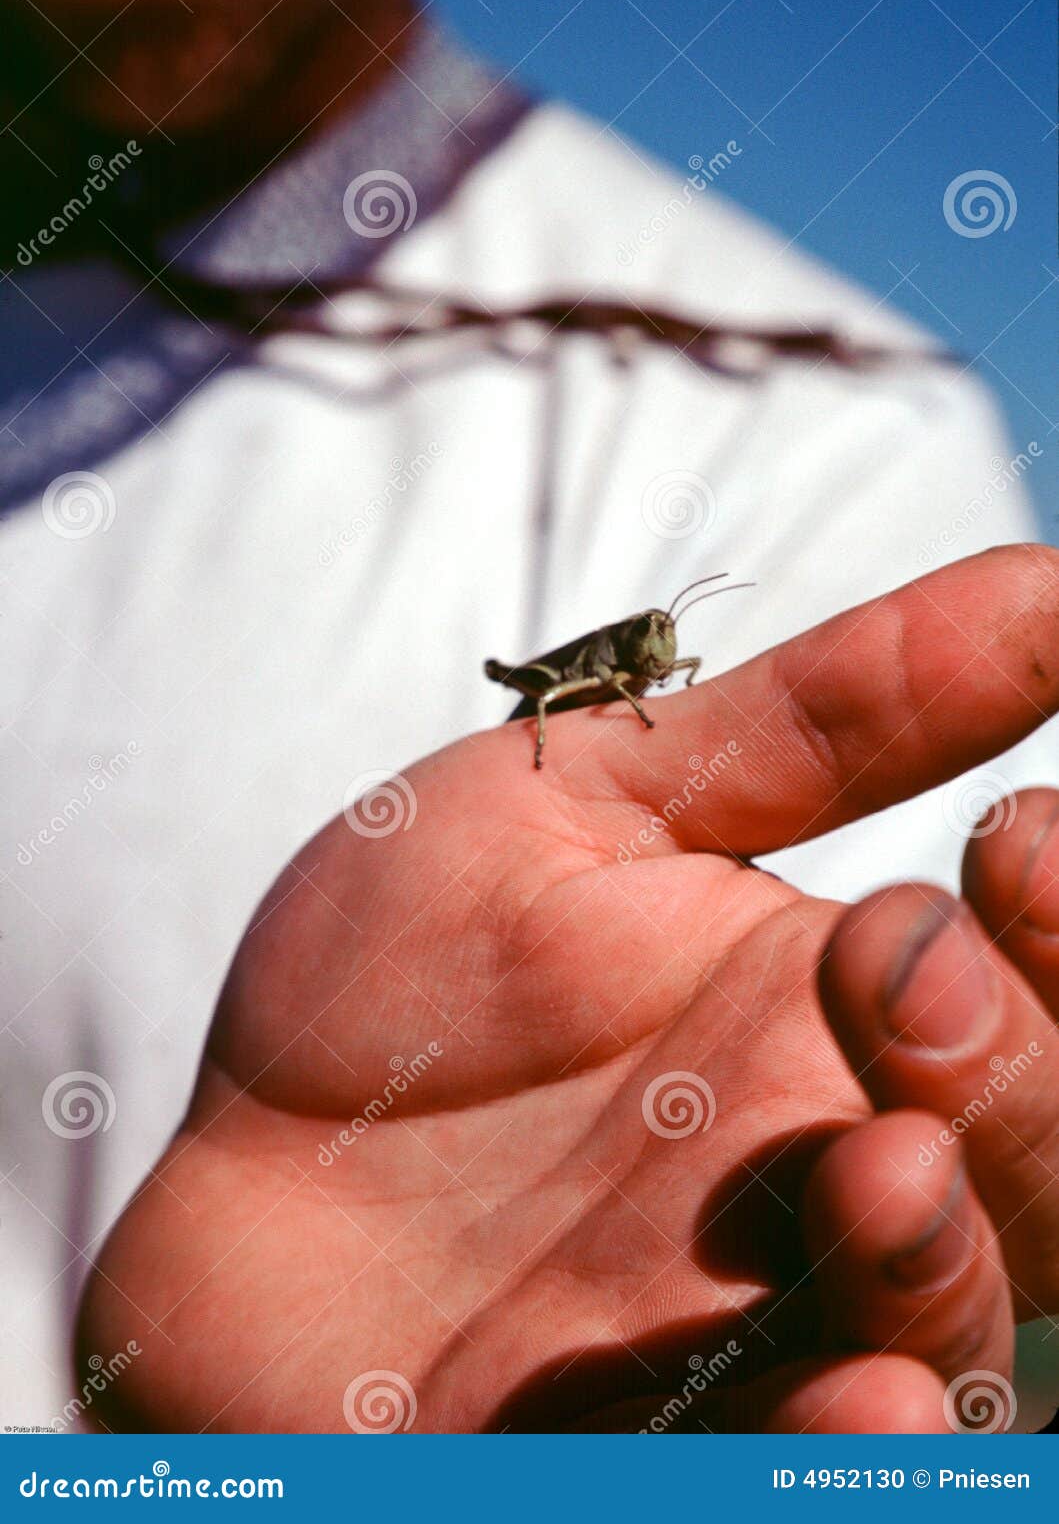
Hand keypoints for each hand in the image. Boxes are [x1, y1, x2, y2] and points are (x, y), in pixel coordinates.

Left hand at [80, 545, 1058, 1431]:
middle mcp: (837, 1195)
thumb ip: (823, 718)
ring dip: (947, 1260)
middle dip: (1020, 1072)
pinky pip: (786, 1468)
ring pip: (943, 1335)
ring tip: (881, 1170)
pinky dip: (841, 1445)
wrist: (244, 1167)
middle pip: (1037, 1172)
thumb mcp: (598, 801)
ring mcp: (750, 1345)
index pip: (1050, 999)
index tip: (1008, 842)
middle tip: (906, 966)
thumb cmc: (420, 982)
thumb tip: (1050, 577)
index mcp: (849, 1032)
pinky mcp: (643, 1456)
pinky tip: (854, 1399)